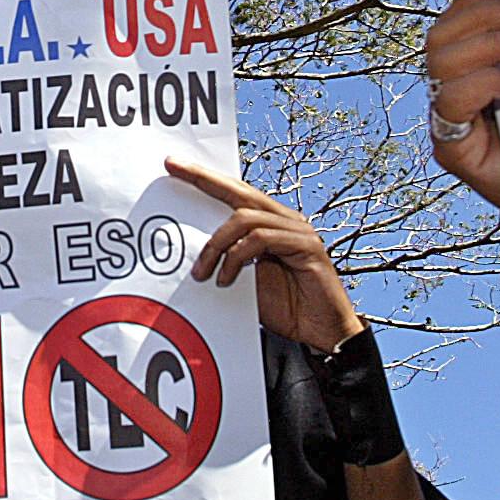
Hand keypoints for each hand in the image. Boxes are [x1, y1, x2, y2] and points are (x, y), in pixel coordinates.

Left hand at [168, 159, 364, 353]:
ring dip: (216, 246)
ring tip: (202, 273)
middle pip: (241, 192)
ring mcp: (299, 231)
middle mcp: (286, 221)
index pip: (235, 194)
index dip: (206, 178)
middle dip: (204, 178)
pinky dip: (237, 257)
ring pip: (245, 218)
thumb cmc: (289, 309)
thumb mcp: (247, 282)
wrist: (324, 333)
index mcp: (271, 224)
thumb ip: (228, 261)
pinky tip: (227, 279)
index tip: (175, 166)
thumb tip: (193, 254)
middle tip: (175, 168)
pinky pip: (262, 239)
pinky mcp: (307, 246)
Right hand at [422, 0, 499, 215]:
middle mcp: (449, 94)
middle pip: (440, 36)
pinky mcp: (452, 149)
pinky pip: (450, 101)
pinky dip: (486, 84)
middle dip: (485, 13)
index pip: (453, 21)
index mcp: (468, 73)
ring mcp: (447, 122)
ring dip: (490, 44)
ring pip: (439, 61)